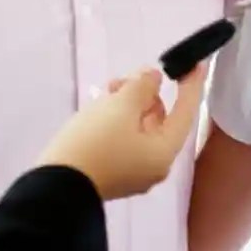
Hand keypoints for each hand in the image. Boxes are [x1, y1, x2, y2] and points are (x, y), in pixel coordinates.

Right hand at [37, 65, 205, 200]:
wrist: (54, 186)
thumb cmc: (94, 143)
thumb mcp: (120, 107)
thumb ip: (142, 87)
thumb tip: (154, 79)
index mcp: (163, 153)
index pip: (185, 113)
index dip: (191, 86)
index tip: (196, 64)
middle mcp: (154, 166)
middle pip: (160, 121)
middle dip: (146, 94)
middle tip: (124, 79)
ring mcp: (132, 173)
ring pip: (140, 129)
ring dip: (129, 105)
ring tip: (107, 91)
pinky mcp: (112, 173)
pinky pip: (125, 140)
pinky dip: (119, 121)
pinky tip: (100, 110)